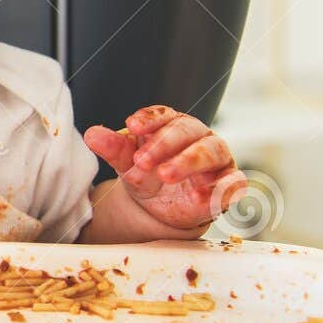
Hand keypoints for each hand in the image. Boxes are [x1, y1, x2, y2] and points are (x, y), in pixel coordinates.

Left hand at [83, 105, 246, 233]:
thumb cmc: (148, 175)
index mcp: (172, 125)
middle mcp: (198, 137)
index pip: (164, 115)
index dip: (149, 119)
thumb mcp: (128, 164)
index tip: (131, 126)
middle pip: (186, 132)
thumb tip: (91, 134)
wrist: (163, 208)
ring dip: (189, 162)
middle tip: (143, 161)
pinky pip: (232, 182)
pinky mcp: (228, 183)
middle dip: (164, 144)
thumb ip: (113, 149)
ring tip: (167, 174)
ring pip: (211, 152)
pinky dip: (219, 188)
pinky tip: (199, 196)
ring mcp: (217, 159)